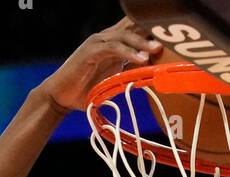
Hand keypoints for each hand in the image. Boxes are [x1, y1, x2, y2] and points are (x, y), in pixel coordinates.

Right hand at [40, 18, 162, 113]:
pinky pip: (112, 48)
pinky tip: (140, 59)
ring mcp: (96, 43)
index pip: (133, 30)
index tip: (169, 36)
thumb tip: (147, 75)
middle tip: (168, 38)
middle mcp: (105, 39)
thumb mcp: (112, 81)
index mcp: (111, 45)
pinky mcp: (90, 52)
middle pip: (130, 27)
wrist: (61, 97)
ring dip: (141, 42)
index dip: (149, 30)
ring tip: (156, 49)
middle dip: (149, 30)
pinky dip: (127, 52)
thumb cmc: (85, 91)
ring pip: (123, 35)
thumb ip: (127, 74)